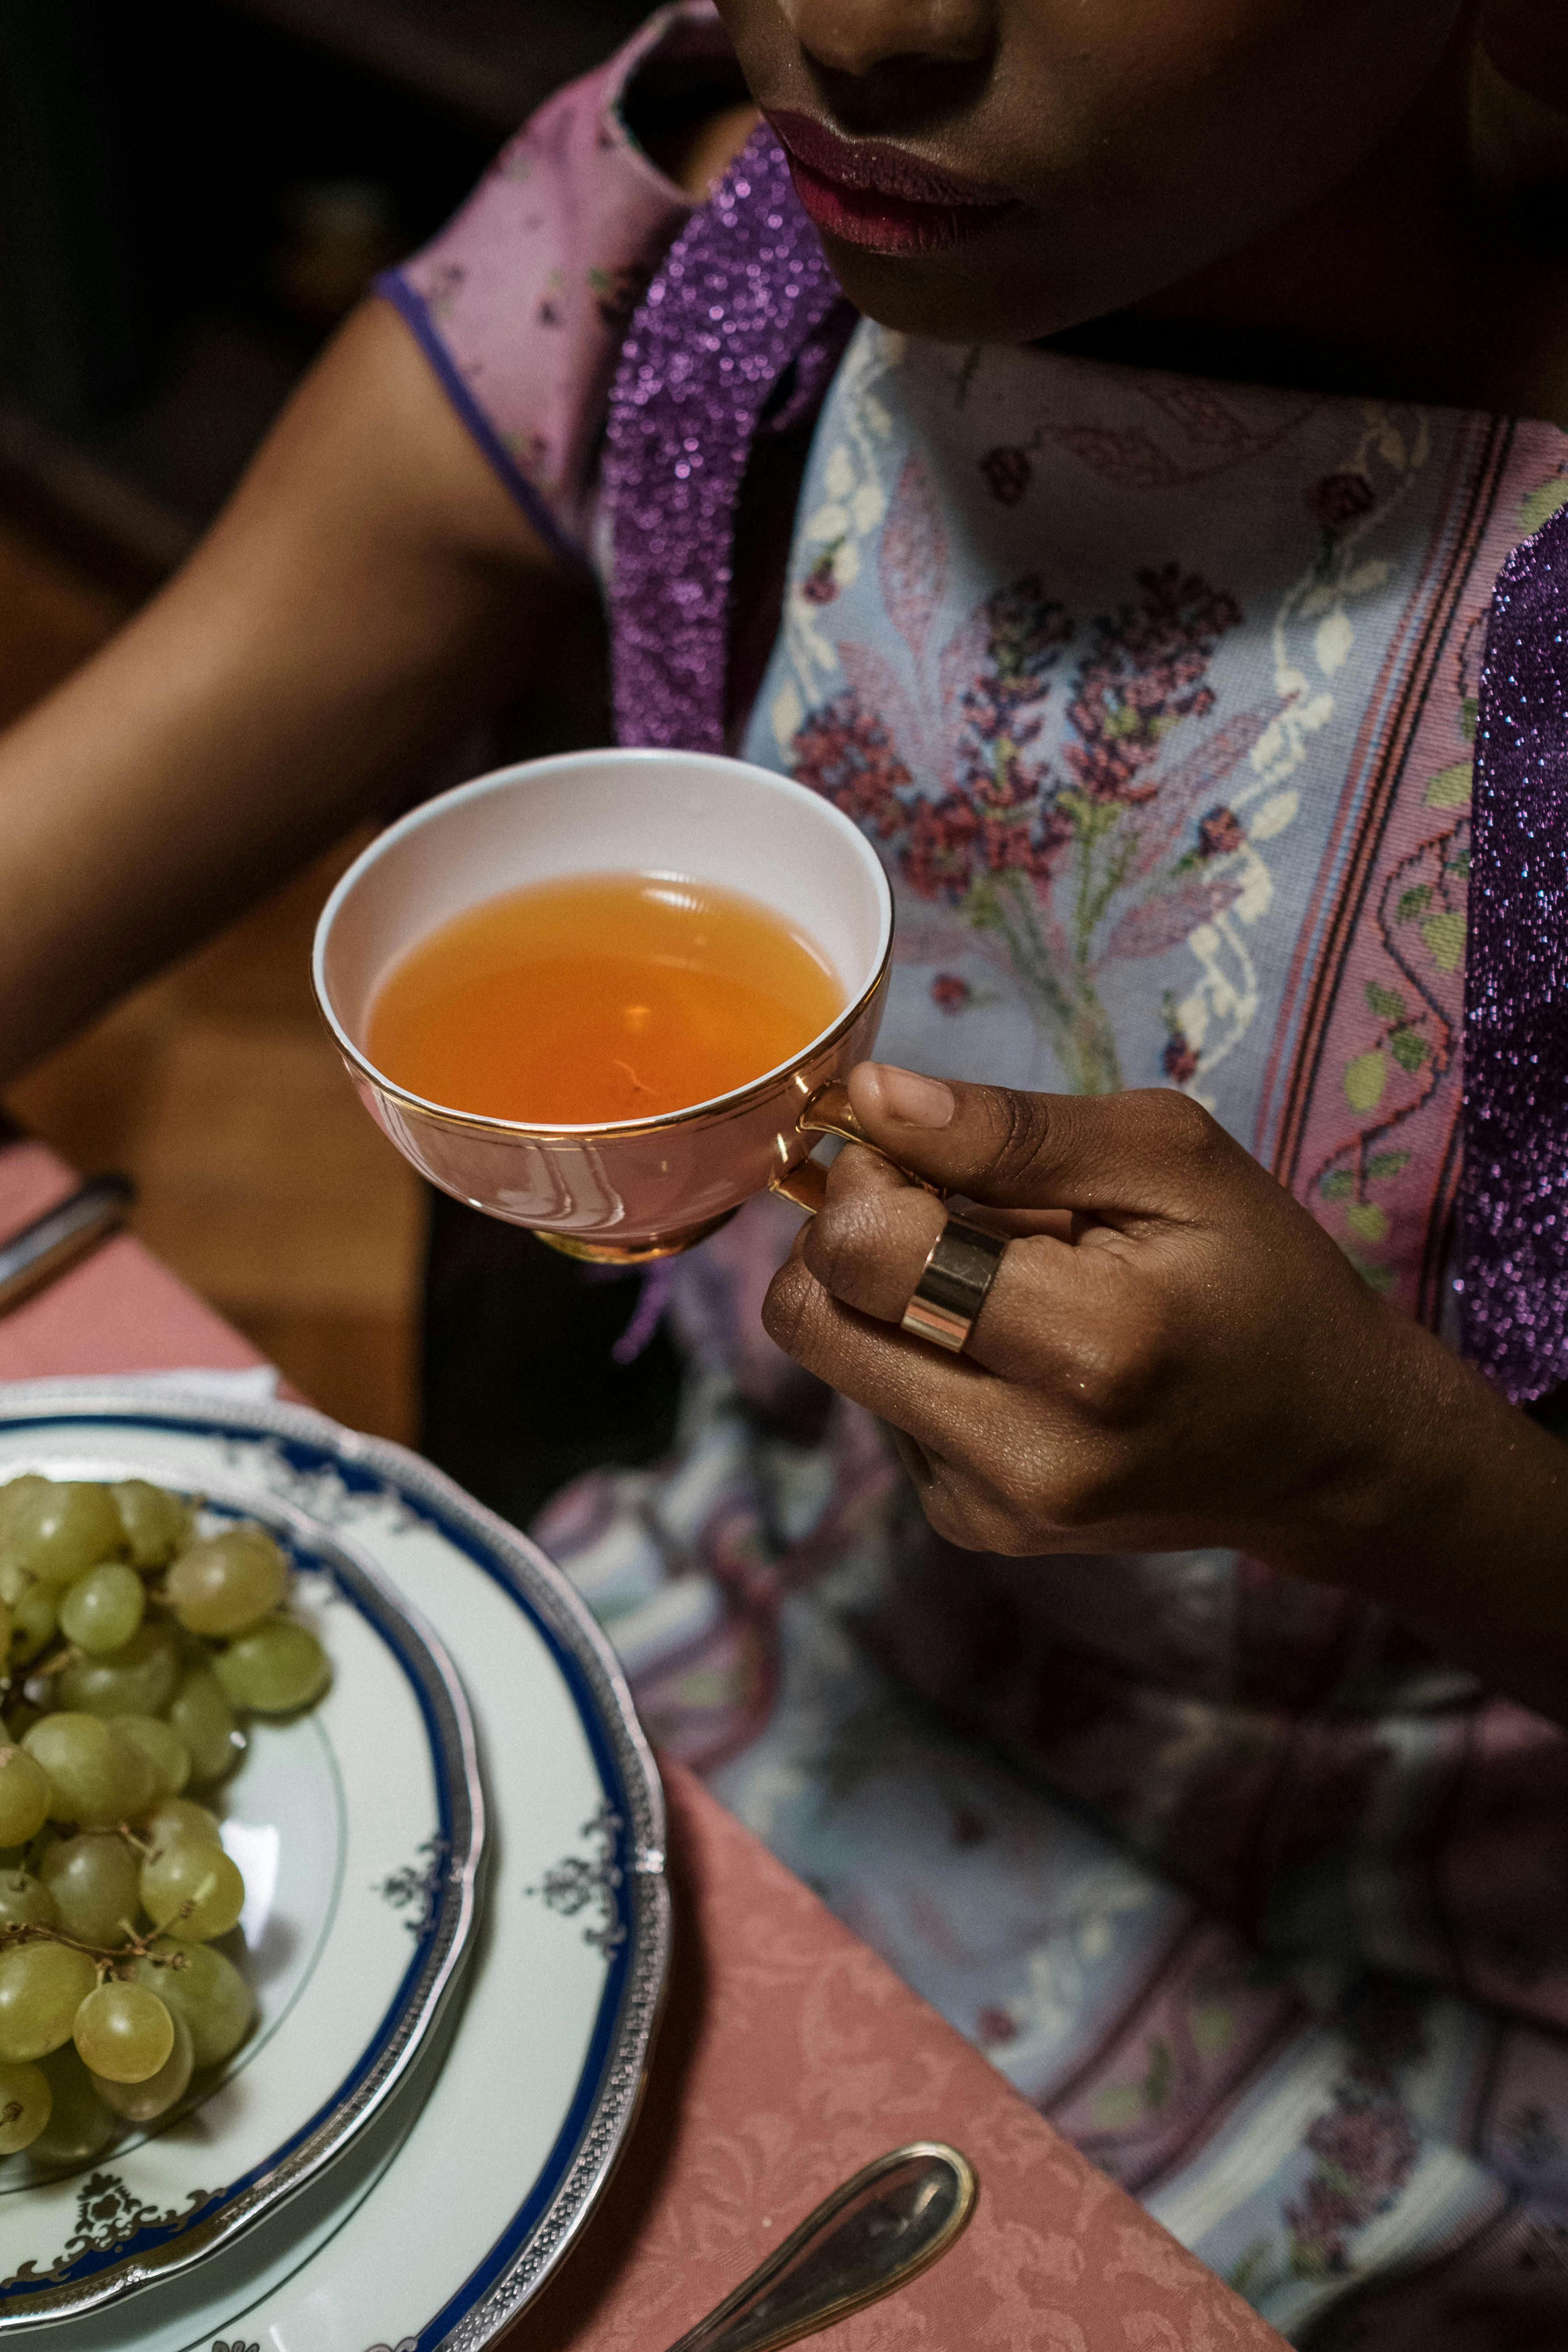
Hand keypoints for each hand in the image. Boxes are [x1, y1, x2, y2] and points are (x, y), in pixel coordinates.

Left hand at [762, 1063, 1522, 1584]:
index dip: (869, 1175)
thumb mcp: (1173, 1160)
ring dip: (888, 1295)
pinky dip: (922, 1353)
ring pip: (833, 1356)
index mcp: (1092, 1347)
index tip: (930, 1156)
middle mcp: (1026, 1452)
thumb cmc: (1264, 1280)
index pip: (861, 1249)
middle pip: (811, 1315)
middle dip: (850, 1234)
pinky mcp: (976, 1527)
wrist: (1332, 1450)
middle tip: (945, 1207)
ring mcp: (993, 1506)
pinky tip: (1015, 1345)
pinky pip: (880, 1406)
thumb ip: (1010, 1129)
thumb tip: (870, 1099)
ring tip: (1004, 1282)